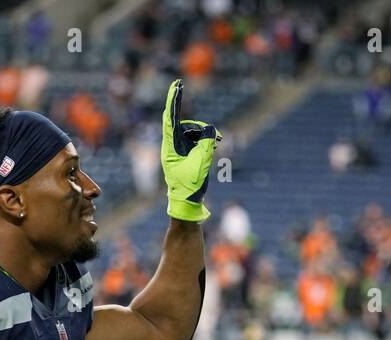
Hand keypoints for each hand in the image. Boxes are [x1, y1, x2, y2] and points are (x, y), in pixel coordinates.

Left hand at [161, 78, 221, 222]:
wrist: (186, 203)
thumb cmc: (189, 186)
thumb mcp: (202, 163)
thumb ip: (208, 144)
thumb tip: (212, 130)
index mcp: (170, 146)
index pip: (171, 117)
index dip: (174, 99)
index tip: (177, 84)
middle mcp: (172, 145)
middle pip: (185, 124)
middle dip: (201, 127)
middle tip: (217, 137)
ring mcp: (179, 150)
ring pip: (193, 133)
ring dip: (206, 135)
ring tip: (219, 143)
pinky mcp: (186, 154)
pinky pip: (196, 140)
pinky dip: (206, 141)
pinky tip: (216, 145)